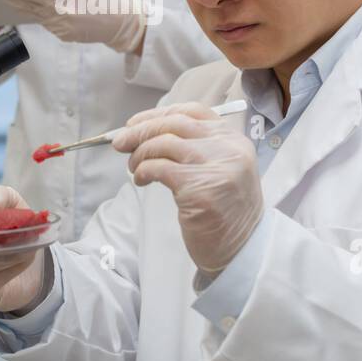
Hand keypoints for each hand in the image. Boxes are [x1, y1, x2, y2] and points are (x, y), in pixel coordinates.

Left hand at [112, 101, 262, 274]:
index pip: (192, 111)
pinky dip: (143, 171)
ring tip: (133, 167)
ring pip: (163, 144)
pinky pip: (159, 168)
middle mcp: (228, 148)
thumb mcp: (221, 169)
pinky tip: (140, 180)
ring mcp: (215, 167)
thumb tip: (147, 132)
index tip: (136, 123)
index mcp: (234, 139)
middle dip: (141, 131)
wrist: (241, 249)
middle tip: (120, 142)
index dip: (159, 114)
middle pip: (174, 125)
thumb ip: (197, 147)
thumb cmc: (225, 211)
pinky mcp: (198, 189)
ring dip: (140, 153)